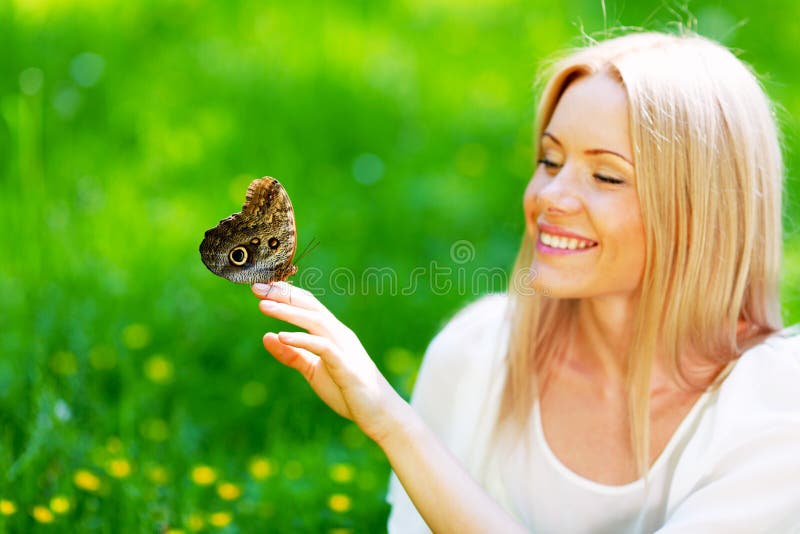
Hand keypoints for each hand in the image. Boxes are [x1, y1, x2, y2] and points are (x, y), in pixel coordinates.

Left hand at [252, 282, 406, 443]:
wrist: (380, 413)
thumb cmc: (348, 391)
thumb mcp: (312, 371)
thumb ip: (292, 355)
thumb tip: (267, 337)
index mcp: (332, 333)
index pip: (308, 305)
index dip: (285, 293)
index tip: (261, 286)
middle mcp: (339, 334)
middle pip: (310, 306)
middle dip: (284, 295)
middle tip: (257, 287)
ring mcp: (344, 347)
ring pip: (315, 321)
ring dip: (288, 312)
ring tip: (264, 306)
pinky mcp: (346, 365)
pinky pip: (323, 347)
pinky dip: (302, 339)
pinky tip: (282, 336)